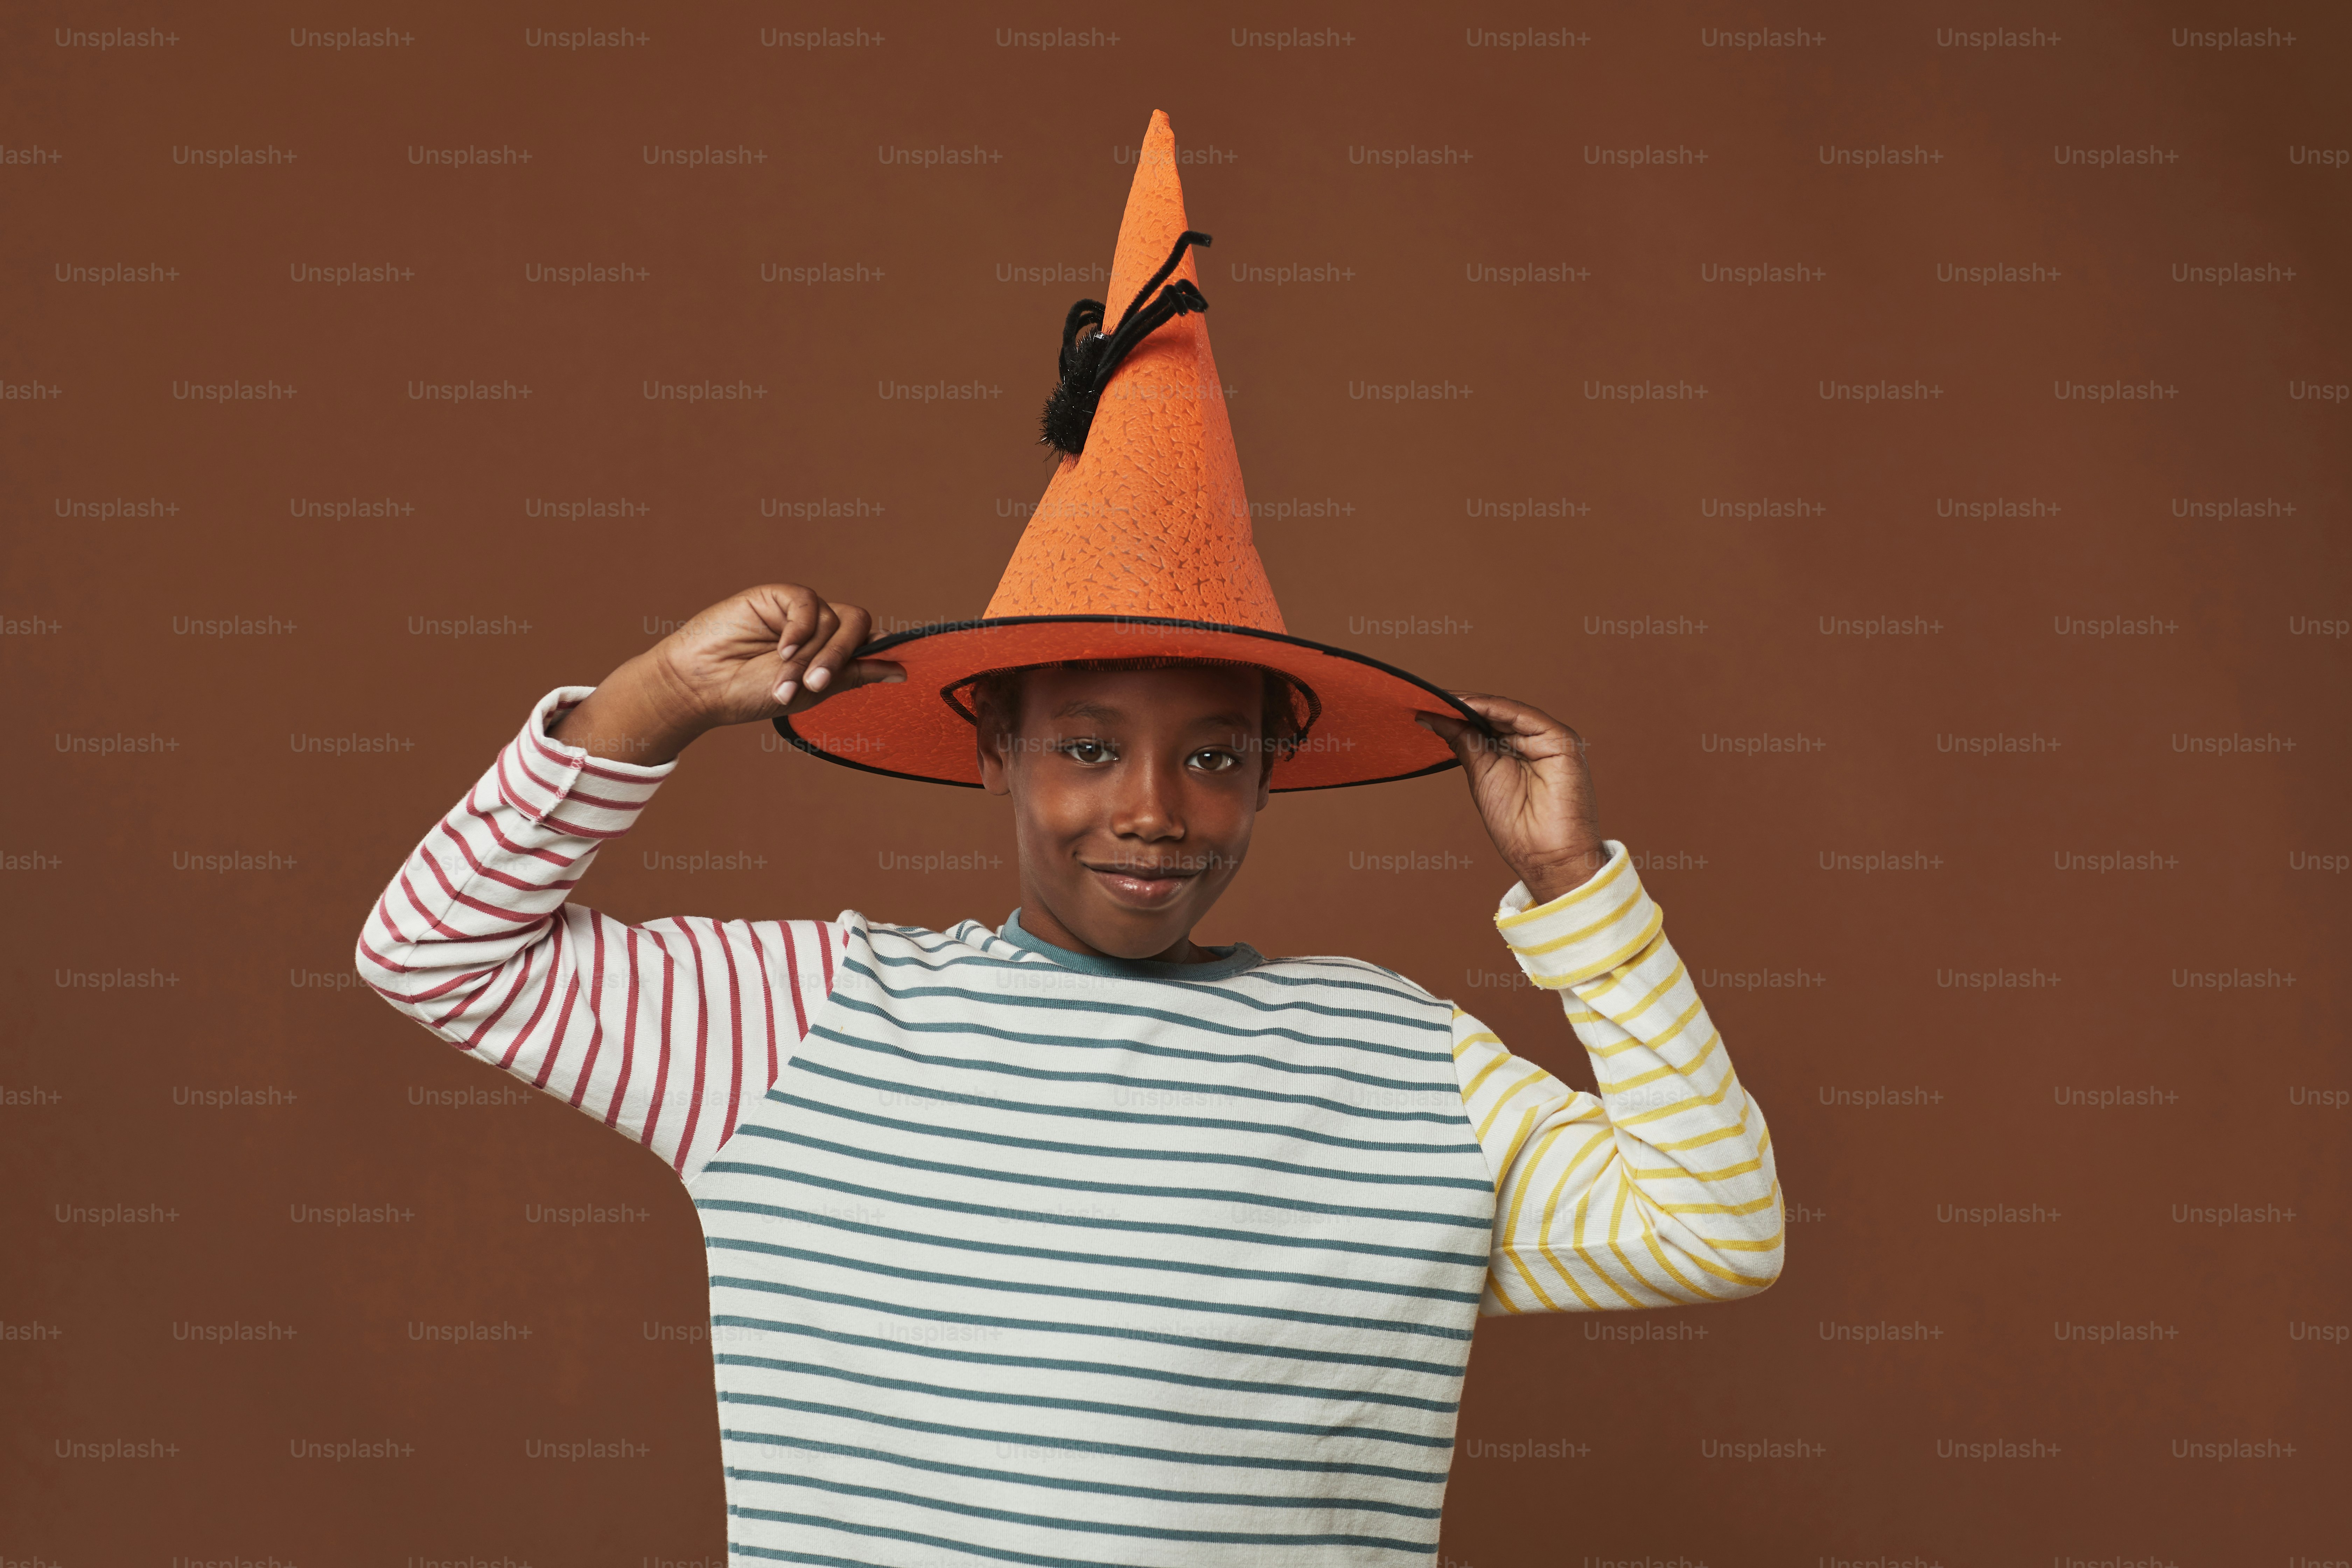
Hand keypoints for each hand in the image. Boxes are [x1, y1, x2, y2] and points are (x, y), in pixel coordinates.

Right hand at [651, 583, 904, 727]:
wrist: (703, 685)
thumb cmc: (751, 693)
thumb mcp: (813, 689)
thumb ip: (855, 674)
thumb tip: (902, 670)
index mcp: (830, 652)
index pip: (868, 641)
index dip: (879, 651)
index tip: (899, 671)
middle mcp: (819, 628)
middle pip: (858, 625)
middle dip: (840, 656)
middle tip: (813, 681)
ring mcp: (799, 611)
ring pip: (833, 620)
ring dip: (811, 654)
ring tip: (782, 678)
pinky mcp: (777, 596)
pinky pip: (808, 603)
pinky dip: (801, 629)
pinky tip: (782, 649)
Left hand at [1417, 694, 1605, 904]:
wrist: (1545, 856)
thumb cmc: (1516, 825)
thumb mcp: (1480, 774)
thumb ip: (1463, 742)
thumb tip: (1433, 717)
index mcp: (1518, 750)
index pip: (1485, 723)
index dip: (1456, 713)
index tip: (1424, 704)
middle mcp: (1534, 741)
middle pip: (1494, 713)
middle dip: (1460, 705)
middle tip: (1425, 696)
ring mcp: (1549, 738)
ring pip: (1506, 711)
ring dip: (1472, 703)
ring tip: (1439, 699)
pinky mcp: (1561, 740)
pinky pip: (1523, 716)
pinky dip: (1493, 708)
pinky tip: (1466, 706)